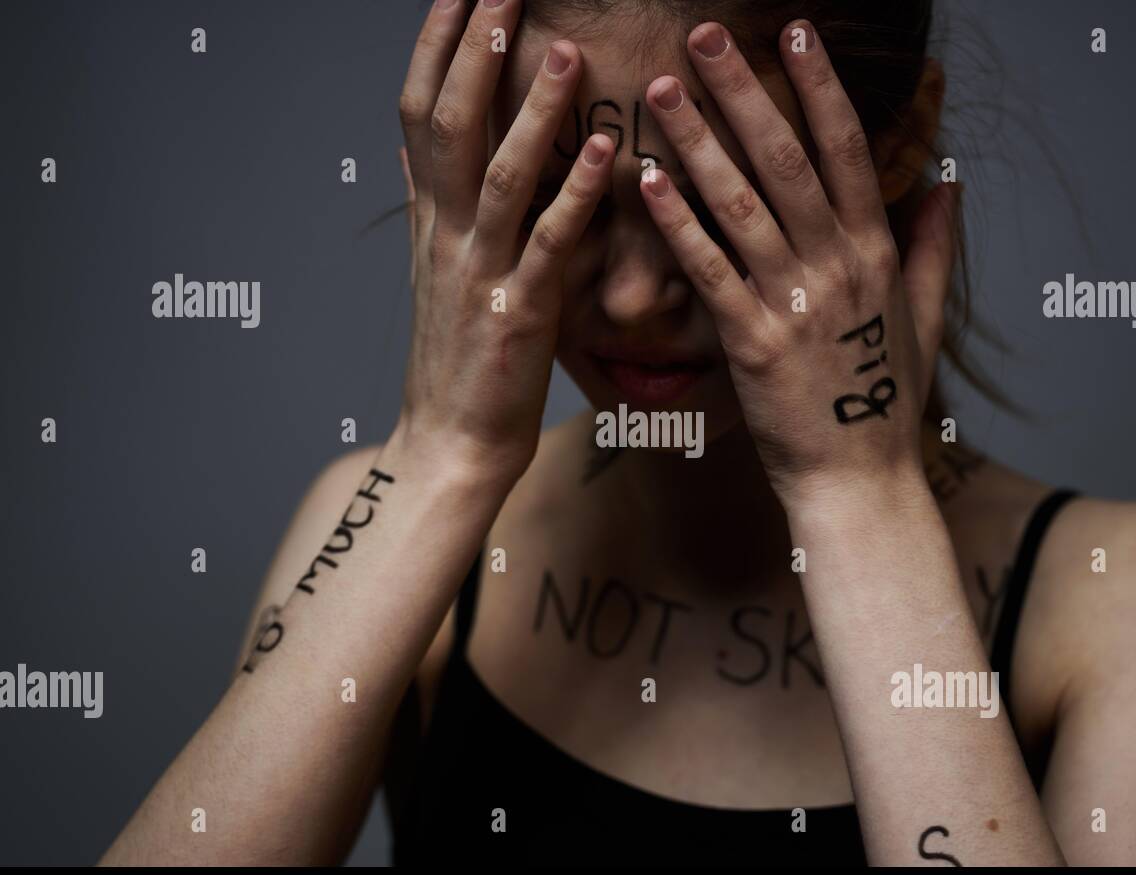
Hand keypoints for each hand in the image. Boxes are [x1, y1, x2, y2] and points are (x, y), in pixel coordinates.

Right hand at [395, 0, 612, 483]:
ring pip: (498, 175)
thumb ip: (428, 203)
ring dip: (529, 110)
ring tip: (561, 49)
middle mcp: (445, 236)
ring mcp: (478, 273)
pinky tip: (603, 153)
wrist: (449, 443)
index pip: (418, 114)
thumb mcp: (433, 271)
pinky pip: (547, 244)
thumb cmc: (457, 359)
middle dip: (474, 51)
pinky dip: (575, 195)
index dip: (435, 48)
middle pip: (448, 125)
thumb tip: (410, 145)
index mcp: (429, 221)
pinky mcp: (517, 314)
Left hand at [638, 19, 959, 506]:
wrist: (860, 483)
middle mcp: (837, 265)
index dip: (820, 86)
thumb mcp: (925, 318)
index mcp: (876, 252)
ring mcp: (794, 302)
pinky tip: (647, 180)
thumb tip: (950, 182)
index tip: (796, 32)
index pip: (849, 149)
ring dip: (698, 141)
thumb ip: (934, 247)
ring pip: (741, 204)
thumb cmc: (885, 403)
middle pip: (786, 159)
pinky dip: (679, 224)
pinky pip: (711, 271)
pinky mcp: (752, 343)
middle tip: (702, 34)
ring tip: (660, 87)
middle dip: (743, 91)